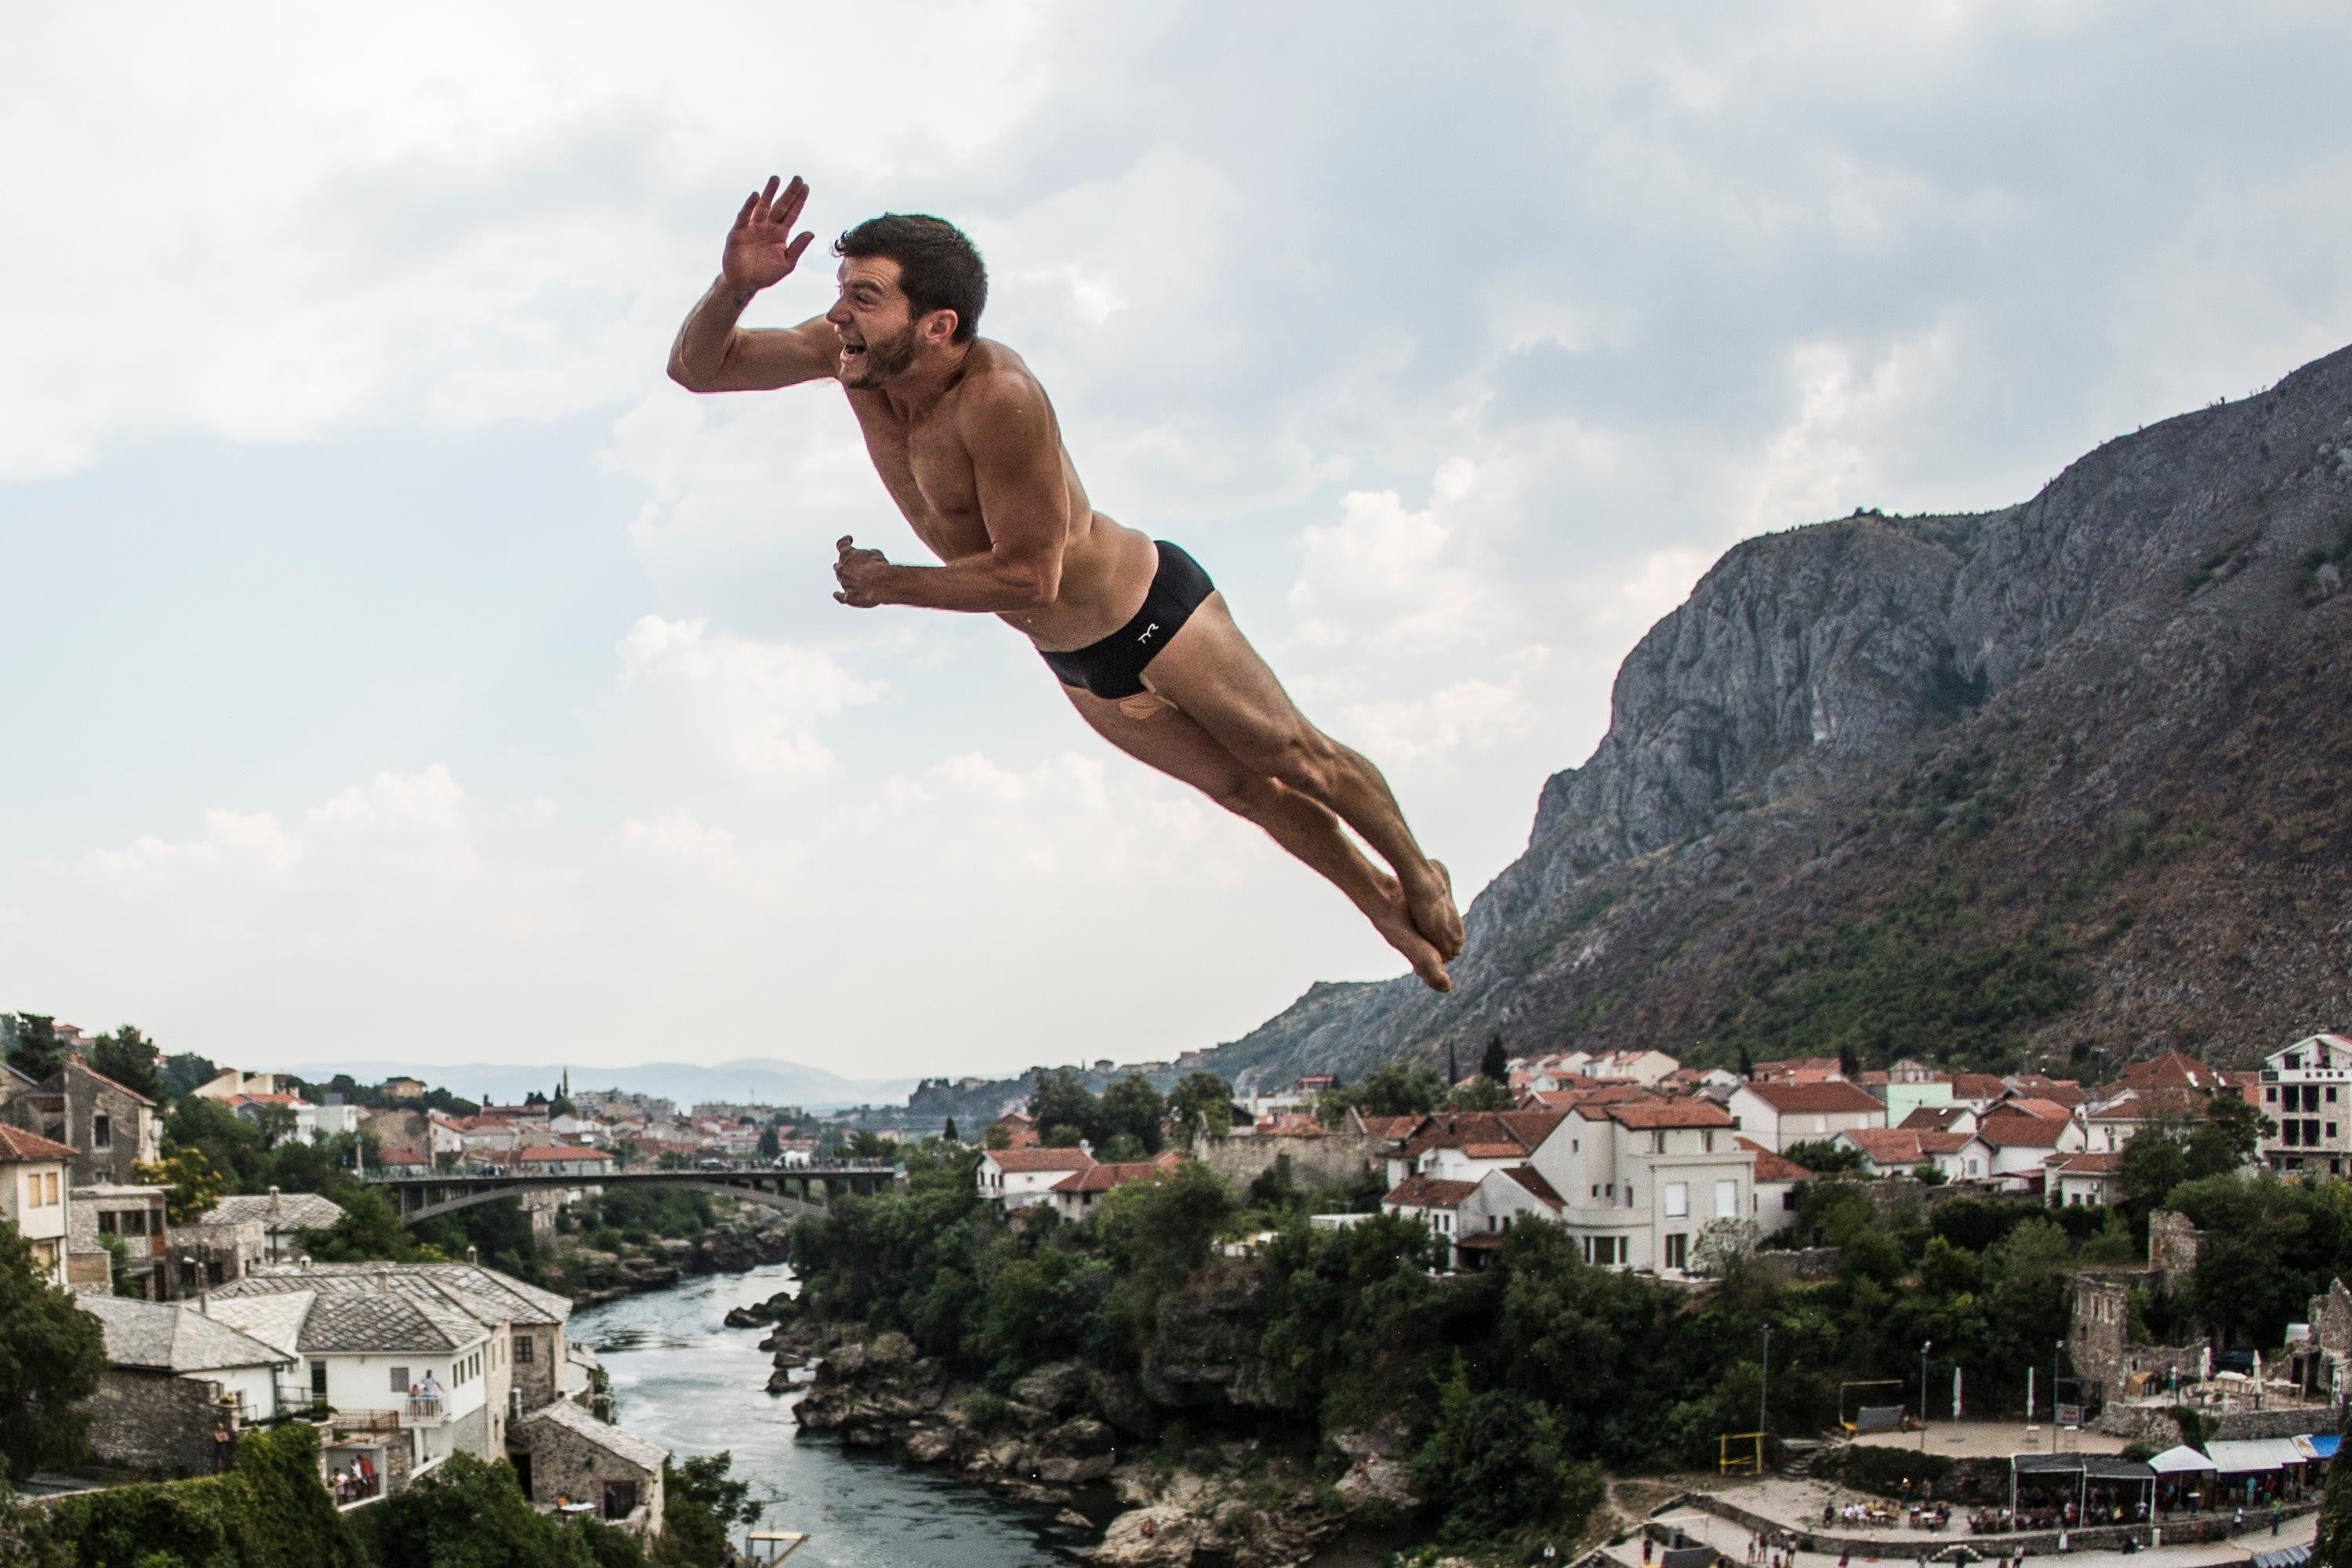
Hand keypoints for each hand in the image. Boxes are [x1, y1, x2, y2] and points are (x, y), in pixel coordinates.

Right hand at [723, 175, 814, 293]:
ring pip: (763, 207)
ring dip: (769, 192)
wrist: (744, 284)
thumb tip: (811, 232)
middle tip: (798, 178)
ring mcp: (753, 227)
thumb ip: (798, 248)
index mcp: (780, 234)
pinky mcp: (739, 231)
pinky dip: (749, 206)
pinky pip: (745, 216)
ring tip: (776, 178)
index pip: (792, 214)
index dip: (799, 201)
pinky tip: (756, 195)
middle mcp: (767, 227)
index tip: (806, 187)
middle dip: (789, 192)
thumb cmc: (765, 274)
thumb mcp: (787, 263)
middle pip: (780, 206)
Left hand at [833, 536, 888, 606]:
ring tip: (847, 577)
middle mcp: (842, 568)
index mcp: (847, 554)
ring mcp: (844, 583)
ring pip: (840, 578)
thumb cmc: (879, 567)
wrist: (882, 584)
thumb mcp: (876, 554)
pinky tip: (836, 594)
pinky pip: (841, 596)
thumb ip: (869, 554)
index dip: (845, 541)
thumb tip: (871, 556)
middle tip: (848, 563)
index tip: (848, 540)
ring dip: (844, 577)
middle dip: (843, 563)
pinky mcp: (848, 597)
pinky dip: (839, 595)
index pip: (842, 544)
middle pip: (839, 564)